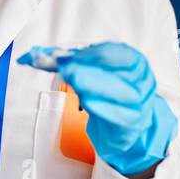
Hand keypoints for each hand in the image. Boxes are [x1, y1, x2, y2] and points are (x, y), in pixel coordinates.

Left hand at [17, 41, 176, 177]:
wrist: (122, 125)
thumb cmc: (107, 95)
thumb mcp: (92, 75)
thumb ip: (70, 64)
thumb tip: (38, 57)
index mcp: (133, 63)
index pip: (119, 53)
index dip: (96, 53)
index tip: (72, 55)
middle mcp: (141, 81)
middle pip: (120, 72)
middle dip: (92, 68)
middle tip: (67, 68)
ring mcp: (139, 104)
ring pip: (122, 93)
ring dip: (96, 86)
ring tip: (75, 82)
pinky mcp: (132, 124)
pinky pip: (120, 116)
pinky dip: (103, 109)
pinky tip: (88, 103)